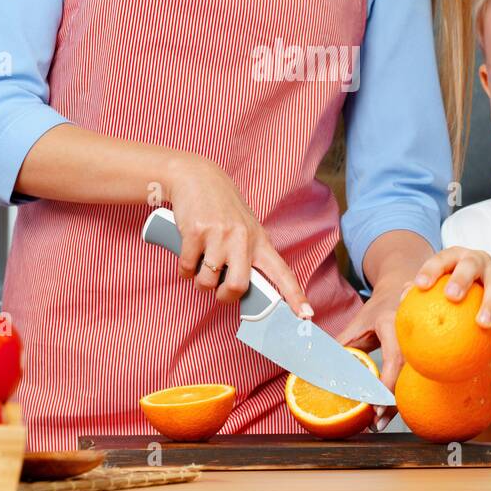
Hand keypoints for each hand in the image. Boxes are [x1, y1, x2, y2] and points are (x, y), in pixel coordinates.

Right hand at [164, 153, 311, 316]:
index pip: (282, 272)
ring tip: (200, 266)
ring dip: (200, 282)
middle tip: (219, 290)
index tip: (306, 314)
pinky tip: (188, 256)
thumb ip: (247, 254)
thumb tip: (241, 289)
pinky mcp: (195, 232)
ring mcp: (218, 235)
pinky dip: (185, 269)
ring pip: (208, 281)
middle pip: (238, 286)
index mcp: (259, 240)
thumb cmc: (222, 207)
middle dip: (225, 296)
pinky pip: (188, 268)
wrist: (197, 176)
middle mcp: (242, 238)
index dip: (294, 295)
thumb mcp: (245, 227)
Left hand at [334, 273, 406, 430]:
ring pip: (413, 382)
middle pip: (407, 376)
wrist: (401, 294)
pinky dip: (401, 397)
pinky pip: (414, 381)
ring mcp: (421, 346)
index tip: (374, 404)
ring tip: (378, 423)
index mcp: (393, 324)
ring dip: (397, 404)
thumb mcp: (358, 325)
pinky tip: (388, 411)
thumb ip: (343, 346)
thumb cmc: (377, 310)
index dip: (386, 383)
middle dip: (392, 402)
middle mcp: (412, 336)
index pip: (394, 358)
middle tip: (375, 420)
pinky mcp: (423, 356)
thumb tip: (321, 369)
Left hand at [409, 246, 490, 346]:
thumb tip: (401, 303)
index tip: (420, 286)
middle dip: (461, 278)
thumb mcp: (441, 287)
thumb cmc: (458, 290)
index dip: (430, 270)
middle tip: (452, 297)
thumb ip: (422, 294)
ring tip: (482, 324)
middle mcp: (478, 260)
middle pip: (470, 264)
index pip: (441, 259)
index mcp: (456, 257)